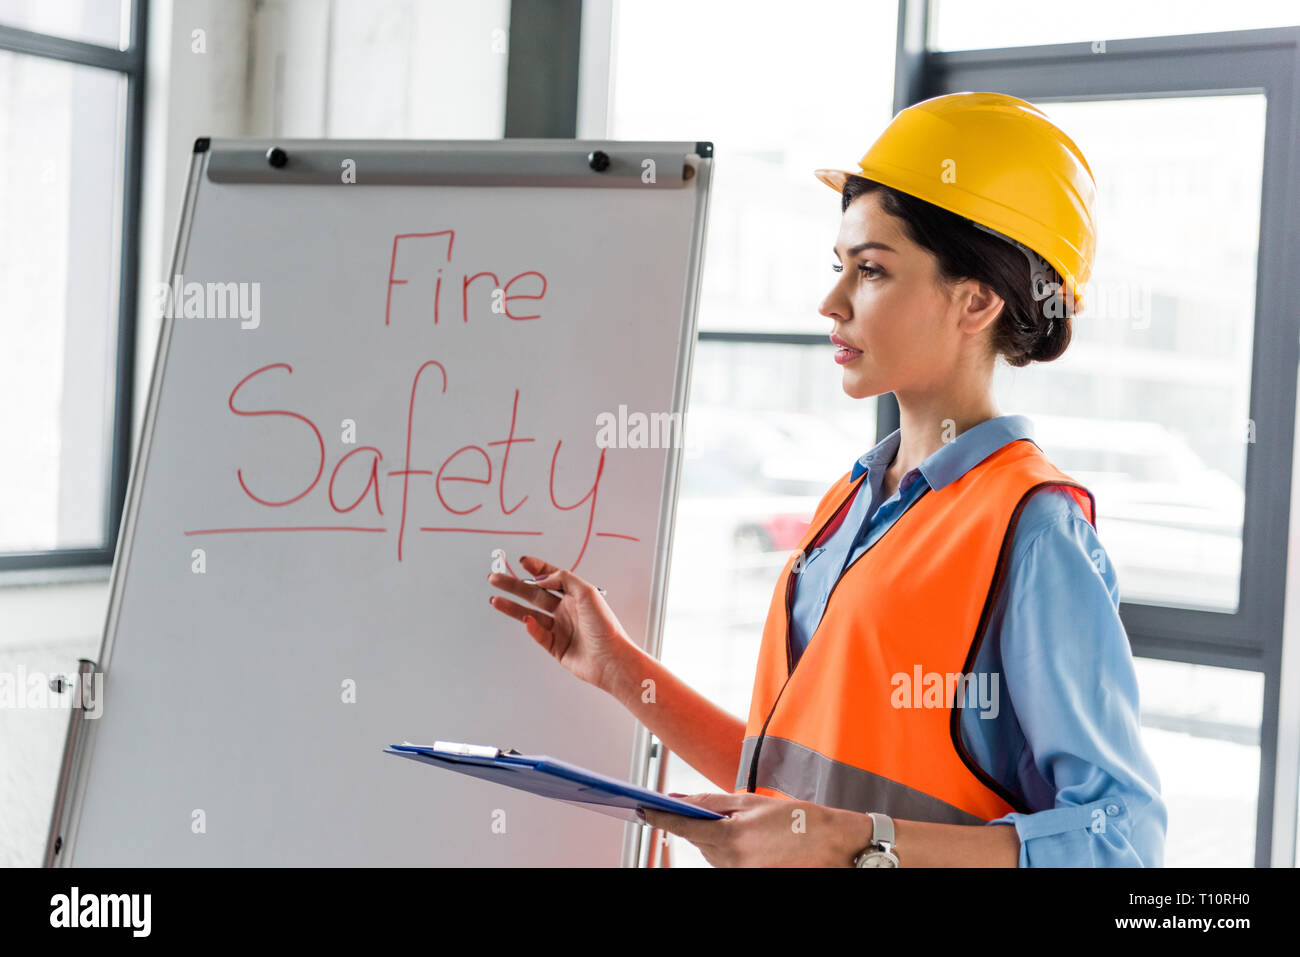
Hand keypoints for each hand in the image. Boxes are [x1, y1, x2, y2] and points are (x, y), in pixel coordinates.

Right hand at [487, 555, 637, 695]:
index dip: (536, 569)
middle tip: (497, 578)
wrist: (611, 659)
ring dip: (512, 606)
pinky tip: (526, 621)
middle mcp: (567, 611)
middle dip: (514, 586)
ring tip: (496, 598)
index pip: (551, 578)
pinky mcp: (556, 647)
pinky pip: (538, 634)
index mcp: (576, 596)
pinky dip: (531, 628)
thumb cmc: (606, 627)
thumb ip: (563, 579)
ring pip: (531, 614)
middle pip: (535, 594)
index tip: (522, 561)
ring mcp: (560, 629)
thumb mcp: (587, 592)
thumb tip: (543, 578)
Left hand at [642, 792, 871, 867]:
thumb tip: (682, 798)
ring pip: (712, 855)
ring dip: (717, 839)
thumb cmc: (800, 821)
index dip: (660, 816)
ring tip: (746, 828)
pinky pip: (728, 866)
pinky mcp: (752, 881)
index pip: (683, 826)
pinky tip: (751, 843)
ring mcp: (741, 876)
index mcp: (731, 837)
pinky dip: (730, 852)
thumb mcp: (754, 802)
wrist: (837, 847)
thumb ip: (715, 800)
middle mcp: (732, 862)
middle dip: (699, 825)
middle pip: (698, 841)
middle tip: (713, 812)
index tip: (642, 808)